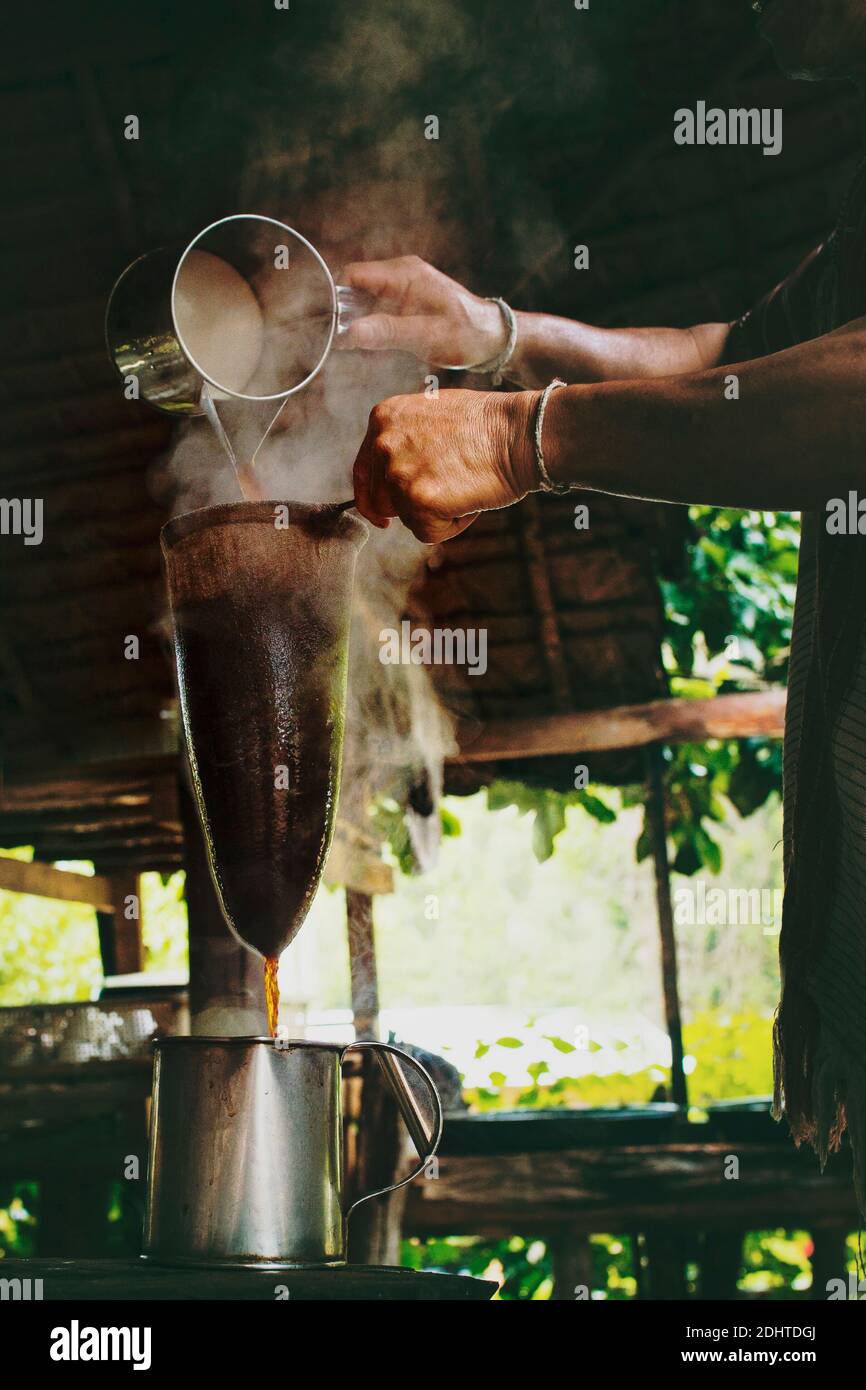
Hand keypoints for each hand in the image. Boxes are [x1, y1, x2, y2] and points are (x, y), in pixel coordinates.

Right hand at [337, 255, 507, 368]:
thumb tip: (349, 334)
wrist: (494, 337)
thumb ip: (387, 332)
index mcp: (404, 274)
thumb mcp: (425, 336)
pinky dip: (370, 324)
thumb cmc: (466, 334)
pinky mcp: (408, 300)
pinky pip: (378, 307)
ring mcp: (404, 286)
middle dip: (343, 312)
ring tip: (348, 347)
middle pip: (355, 287)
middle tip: (333, 341)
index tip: (325, 324)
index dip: (335, 298)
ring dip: (356, 320)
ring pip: (365, 298)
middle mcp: (401, 274)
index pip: (353, 276)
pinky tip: (369, 344)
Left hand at [352, 388, 538, 542]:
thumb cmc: (489, 426)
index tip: (382, 516)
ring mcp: (399, 473)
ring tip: (463, 488)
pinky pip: (427, 533)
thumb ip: (407, 439)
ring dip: (433, 514)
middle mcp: (384, 444)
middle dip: (411, 505)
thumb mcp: (432, 416)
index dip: (372, 497)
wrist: (519, 433)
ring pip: (406, 518)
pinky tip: (470, 500)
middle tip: (447, 492)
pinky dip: (451, 526)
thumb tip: (396, 470)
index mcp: (384, 418)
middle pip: (381, 500)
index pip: (364, 471)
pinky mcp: (419, 500)